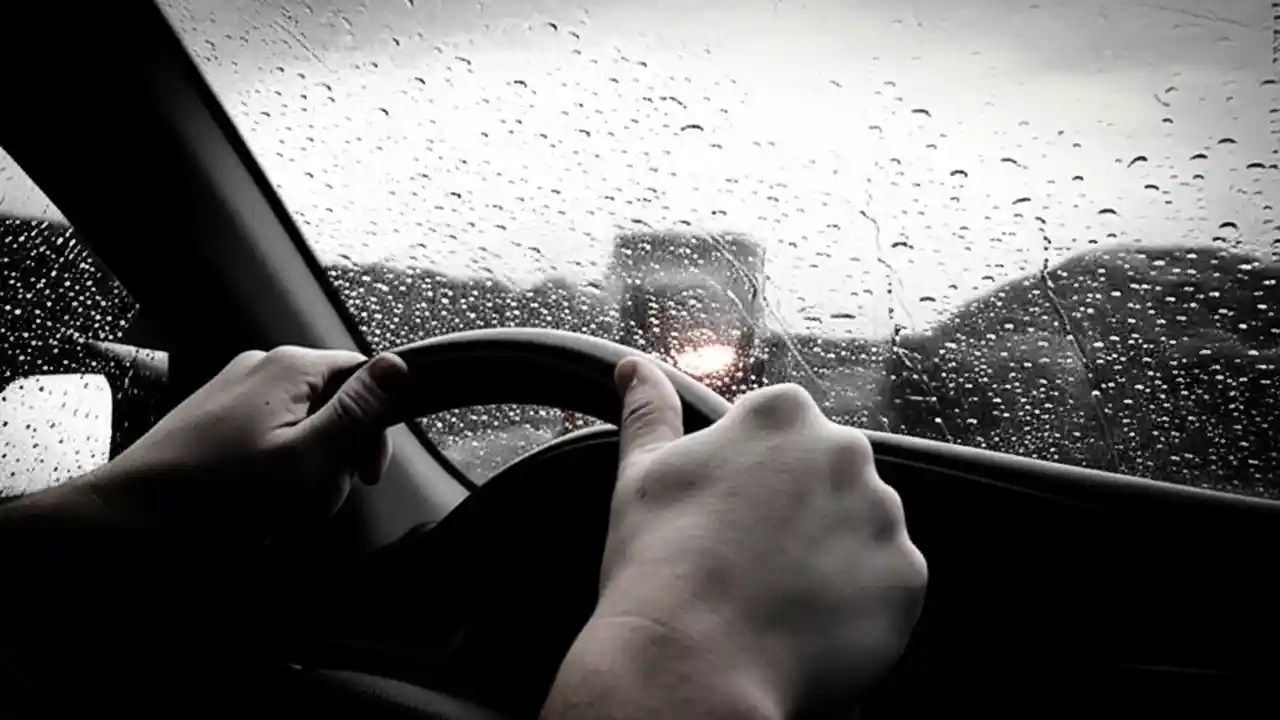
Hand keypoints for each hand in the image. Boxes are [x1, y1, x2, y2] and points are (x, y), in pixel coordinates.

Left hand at [86, 346, 409, 545]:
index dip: (376, 428)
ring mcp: (236, 394)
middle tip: (316, 500)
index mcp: (290, 368)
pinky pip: (270, 441)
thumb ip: (358, 411)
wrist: (131, 522)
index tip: (368, 473)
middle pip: (335, 408)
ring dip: (306, 476)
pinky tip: (259, 508)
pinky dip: (275, 476)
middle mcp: (263, 370)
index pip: (365, 376)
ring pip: (304, 431)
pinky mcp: (217, 422)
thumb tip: (400, 365)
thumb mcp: (307, 457)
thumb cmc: (216, 494)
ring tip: (281, 512)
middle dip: (336, 461)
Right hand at [545, 358, 925, 718]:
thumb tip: (634, 368)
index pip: (781, 432)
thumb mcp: (643, 474)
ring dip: (832, 554)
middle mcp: (844, 452)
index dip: (752, 477)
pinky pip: (887, 586)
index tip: (731, 512)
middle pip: (829, 476)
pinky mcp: (905, 577)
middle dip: (800, 510)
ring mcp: (882, 515)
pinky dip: (857, 604)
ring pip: (862, 530)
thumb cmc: (660, 562)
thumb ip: (650, 412)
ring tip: (778, 595)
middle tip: (753, 557)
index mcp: (783, 416)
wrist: (692, 659)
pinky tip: (807, 622)